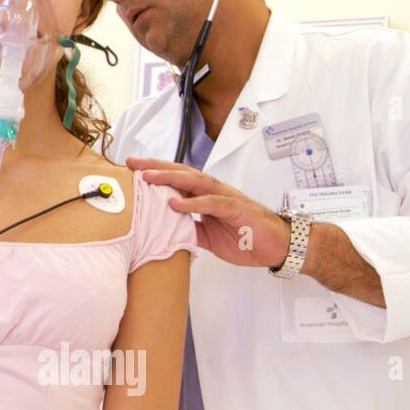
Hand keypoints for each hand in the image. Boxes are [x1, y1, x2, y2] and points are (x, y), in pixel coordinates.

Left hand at [126, 157, 290, 268]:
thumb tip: (164, 230)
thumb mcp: (208, 237)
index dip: (154, 174)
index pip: (176, 180)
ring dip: (170, 178)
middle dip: (155, 167)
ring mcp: (226, 198)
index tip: (131, 170)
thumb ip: (188, 229)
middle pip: (181, 173)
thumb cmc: (246, 238)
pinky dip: (193, 204)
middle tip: (131, 163)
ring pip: (194, 182)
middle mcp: (214, 192)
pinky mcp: (237, 210)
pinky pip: (212, 204)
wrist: (278, 247)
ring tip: (147, 178)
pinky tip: (175, 204)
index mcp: (205, 196)